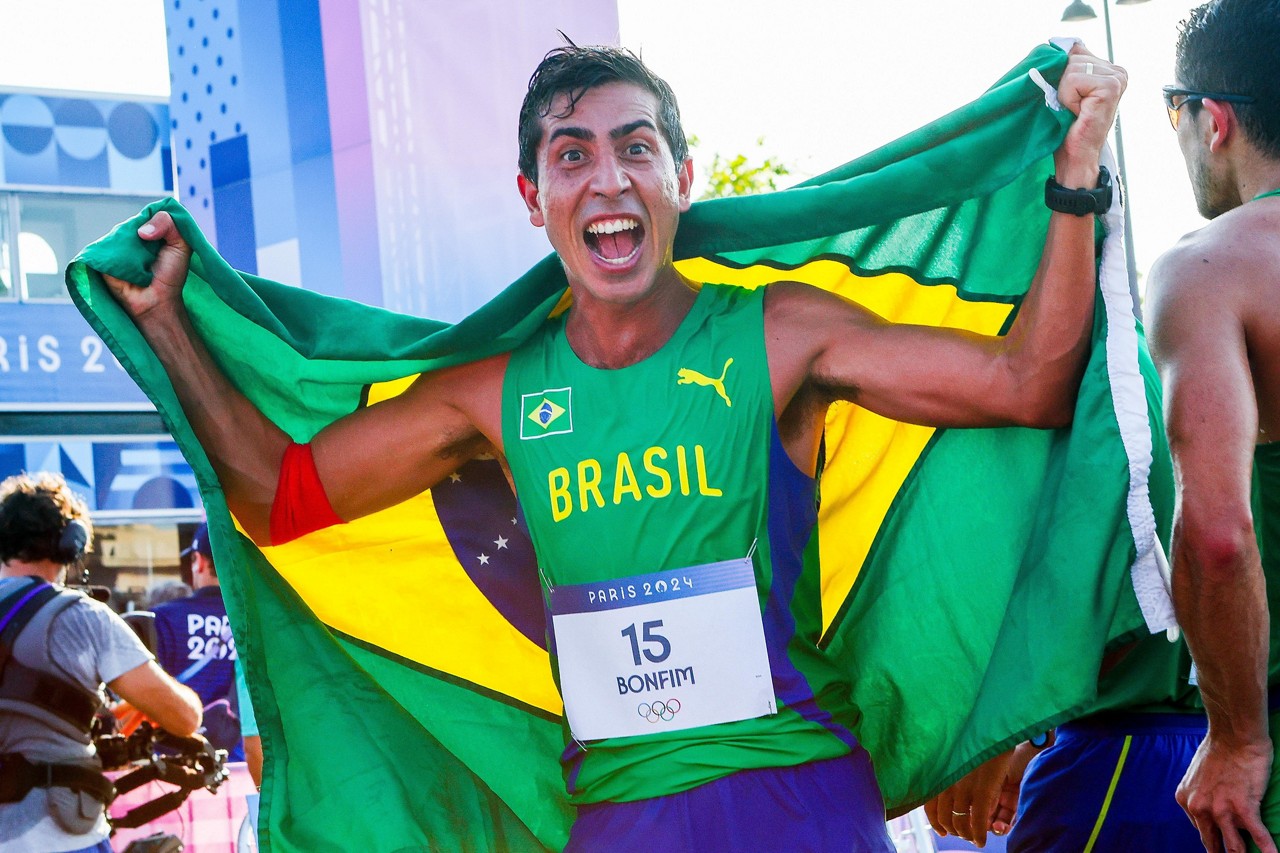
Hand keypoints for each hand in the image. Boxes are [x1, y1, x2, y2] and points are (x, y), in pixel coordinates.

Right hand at [101, 211, 192, 320]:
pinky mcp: (101, 257)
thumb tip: (142, 231)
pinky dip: (118, 255)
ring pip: (119, 234)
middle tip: (154, 255)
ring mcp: (114, 246)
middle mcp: (129, 235)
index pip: (147, 214)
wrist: (156, 301)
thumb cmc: (170, 275)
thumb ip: (171, 225)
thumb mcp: (181, 245)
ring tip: (143, 263)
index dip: (156, 222)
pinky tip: (128, 266)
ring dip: (133, 248)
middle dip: (147, 236)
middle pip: (132, 223)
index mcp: (147, 230)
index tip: (165, 239)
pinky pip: (105, 248)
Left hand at [925, 748, 1016, 846]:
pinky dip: (978, 835)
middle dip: (953, 831)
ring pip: (959, 823)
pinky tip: (981, 841)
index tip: (942, 831)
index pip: (929, 807)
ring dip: (966, 835)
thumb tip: (945, 794)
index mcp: (939, 773)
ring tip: (973, 837)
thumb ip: (947, 773)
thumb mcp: (953, 756)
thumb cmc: (973, 739)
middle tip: (963, 834)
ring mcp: (964, 786)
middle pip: (944, 818)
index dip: (935, 823)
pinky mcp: (982, 790)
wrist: (992, 727)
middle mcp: (947, 781)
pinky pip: (976, 821)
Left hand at [1054, 44, 1127, 185]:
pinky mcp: (1111, 86)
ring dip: (1063, 93)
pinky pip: (1073, 78)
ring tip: (1074, 110)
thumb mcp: (1064, 90)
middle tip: (1070, 107)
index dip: (1061, 74)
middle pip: (1071, 58)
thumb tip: (1055, 44)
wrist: (1075, 155)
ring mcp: (1117, 77)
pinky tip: (1078, 112)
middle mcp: (1117, 71)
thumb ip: (1065, 66)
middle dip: (1061, 85)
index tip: (1068, 98)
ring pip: (1070, 68)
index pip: (1074, 51)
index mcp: (1107, 68)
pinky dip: (1067, 97)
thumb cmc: (1067, 126)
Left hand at [1176, 735, 1276, 852]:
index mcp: (1186, 800)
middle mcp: (1198, 808)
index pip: (1201, 830)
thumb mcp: (1197, 775)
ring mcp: (1220, 810)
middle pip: (1213, 843)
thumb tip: (1212, 810)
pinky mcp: (1243, 807)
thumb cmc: (1219, 750)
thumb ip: (1201, 795)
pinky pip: (1258, 836)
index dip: (1214, 838)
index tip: (1222, 845)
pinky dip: (1267, 849)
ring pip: (1235, 846)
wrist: (1234, 735)